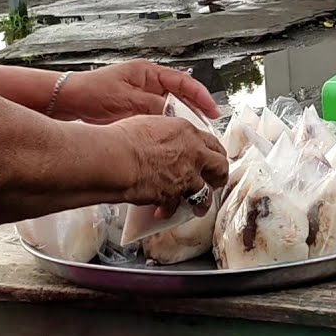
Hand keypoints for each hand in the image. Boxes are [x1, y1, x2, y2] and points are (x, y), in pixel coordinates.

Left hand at [58, 60, 219, 123]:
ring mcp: (141, 95)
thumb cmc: (92, 93)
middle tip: (207, 125)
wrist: (68, 101)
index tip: (213, 111)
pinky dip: (166, 126)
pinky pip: (158, 117)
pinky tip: (170, 137)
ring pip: (170, 108)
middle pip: (181, 95)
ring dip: (180, 120)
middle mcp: (148, 82)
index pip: (184, 81)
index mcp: (149, 72)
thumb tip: (174, 119)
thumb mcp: (128, 100)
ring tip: (191, 134)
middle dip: (195, 110)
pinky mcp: (134, 109)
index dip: (201, 96)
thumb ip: (154, 108)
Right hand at [113, 115, 228, 217]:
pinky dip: (169, 211)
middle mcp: (193, 154)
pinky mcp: (174, 195)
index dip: (215, 153)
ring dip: (202, 202)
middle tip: (216, 182)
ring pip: (205, 193)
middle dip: (219, 176)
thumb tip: (167, 137)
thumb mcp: (151, 124)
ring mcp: (186, 176)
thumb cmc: (124, 139)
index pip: (213, 143)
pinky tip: (163, 211)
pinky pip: (176, 207)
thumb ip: (168, 133)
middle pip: (220, 167)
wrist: (115, 158)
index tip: (214, 160)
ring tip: (199, 207)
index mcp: (188, 132)